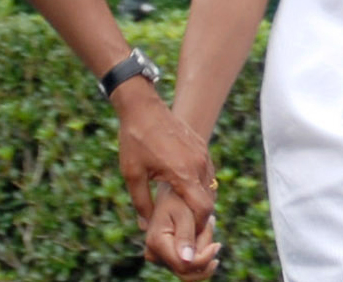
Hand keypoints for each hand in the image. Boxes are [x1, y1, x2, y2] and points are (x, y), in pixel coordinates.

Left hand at [112, 78, 215, 228]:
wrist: (142, 107)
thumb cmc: (135, 140)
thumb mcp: (132, 175)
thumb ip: (141, 203)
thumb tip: (145, 226)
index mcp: (183, 173)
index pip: (203, 209)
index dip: (198, 226)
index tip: (188, 235)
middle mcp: (199, 163)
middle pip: (209, 200)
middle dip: (200, 216)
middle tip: (186, 227)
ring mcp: (202, 153)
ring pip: (210, 186)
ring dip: (201, 200)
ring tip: (185, 210)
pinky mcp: (201, 146)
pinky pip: (207, 172)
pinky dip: (201, 185)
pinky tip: (186, 190)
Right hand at [144, 182, 220, 279]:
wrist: (171, 192)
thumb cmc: (177, 198)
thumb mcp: (184, 213)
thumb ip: (186, 236)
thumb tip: (187, 260)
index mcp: (156, 243)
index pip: (185, 266)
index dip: (204, 259)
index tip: (218, 245)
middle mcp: (154, 254)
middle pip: (188, 271)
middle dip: (204, 254)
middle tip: (211, 227)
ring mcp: (159, 258)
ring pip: (191, 267)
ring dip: (204, 248)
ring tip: (206, 223)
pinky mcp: (167, 257)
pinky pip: (189, 262)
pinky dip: (200, 248)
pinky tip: (201, 229)